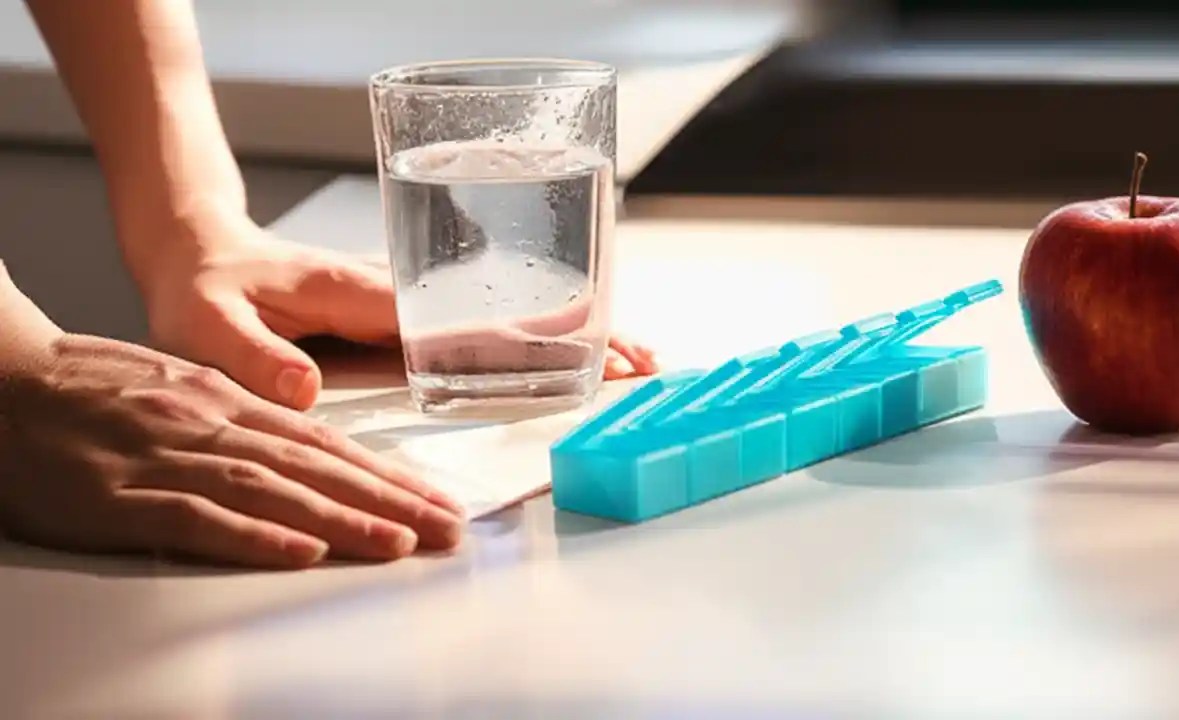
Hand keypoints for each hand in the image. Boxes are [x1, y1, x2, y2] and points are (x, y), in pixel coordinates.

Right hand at [0, 334, 464, 568]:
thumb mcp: (185, 394)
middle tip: (449, 529)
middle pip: (317, 466)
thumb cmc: (97, 390)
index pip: (328, 443)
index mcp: (230, 403)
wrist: (6, 383)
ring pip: (271, 489)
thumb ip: (247, 425)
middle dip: (390, 500)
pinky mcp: (121, 497)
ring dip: (340, 519)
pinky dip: (251, 534)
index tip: (440, 500)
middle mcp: (212, 425)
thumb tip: (317, 461)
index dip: (389, 475)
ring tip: (399, 543)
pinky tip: (298, 551)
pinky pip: (194, 519)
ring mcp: (168, 459)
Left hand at [142, 213, 658, 409]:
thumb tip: (306, 392)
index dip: (525, 338)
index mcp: (365, 295)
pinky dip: (534, 343)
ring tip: (632, 360)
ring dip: (569, 337)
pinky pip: (479, 331)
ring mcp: (408, 303)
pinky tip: (568, 361)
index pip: (462, 321)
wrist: (202, 255)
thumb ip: (252, 358)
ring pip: (503, 320)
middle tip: (642, 362)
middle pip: (506, 315)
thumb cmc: (205, 290)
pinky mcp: (406, 317)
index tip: (583, 349)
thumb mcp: (208, 325)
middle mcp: (400, 292)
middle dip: (578, 336)